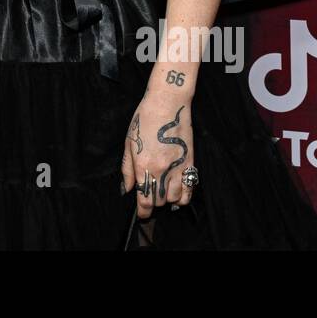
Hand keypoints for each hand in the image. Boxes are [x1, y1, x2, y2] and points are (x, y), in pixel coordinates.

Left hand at [120, 92, 194, 219]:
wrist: (167, 104)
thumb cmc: (145, 119)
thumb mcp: (129, 143)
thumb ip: (127, 169)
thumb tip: (126, 189)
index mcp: (144, 166)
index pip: (144, 200)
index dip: (143, 212)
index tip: (141, 213)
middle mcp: (161, 170)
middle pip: (159, 201)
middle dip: (153, 203)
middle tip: (149, 197)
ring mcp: (177, 168)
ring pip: (174, 199)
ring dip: (166, 199)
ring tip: (161, 191)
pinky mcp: (190, 163)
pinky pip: (189, 190)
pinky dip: (183, 197)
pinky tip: (176, 194)